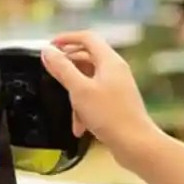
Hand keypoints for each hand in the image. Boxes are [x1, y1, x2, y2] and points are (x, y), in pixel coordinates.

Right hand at [40, 31, 157, 159]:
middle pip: (87, 58)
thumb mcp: (80, 90)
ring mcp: (118, 87)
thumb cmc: (109, 116)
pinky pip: (95, 97)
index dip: (67, 38)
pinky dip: (84, 107)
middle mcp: (116, 70)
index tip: (50, 47)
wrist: (136, 145)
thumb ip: (62, 69)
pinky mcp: (117, 103)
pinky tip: (80, 126)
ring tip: (68, 109)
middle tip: (52, 73)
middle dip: (68, 68)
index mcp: (109, 61)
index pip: (87, 38)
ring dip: (75, 94)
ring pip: (89, 81)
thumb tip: (47, 51)